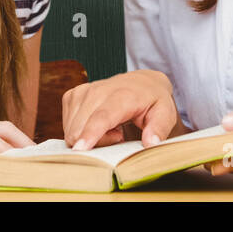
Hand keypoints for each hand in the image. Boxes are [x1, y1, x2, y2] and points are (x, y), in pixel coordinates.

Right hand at [62, 70, 179, 149]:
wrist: (142, 82)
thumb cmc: (153, 101)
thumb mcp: (165, 114)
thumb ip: (159, 129)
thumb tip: (150, 143)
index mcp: (122, 95)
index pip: (102, 116)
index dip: (90, 133)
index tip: (81, 149)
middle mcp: (98, 90)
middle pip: (82, 128)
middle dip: (96, 143)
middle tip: (118, 135)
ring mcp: (83, 91)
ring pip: (72, 129)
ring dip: (88, 137)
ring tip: (111, 128)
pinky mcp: (72, 95)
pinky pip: (67, 125)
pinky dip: (80, 130)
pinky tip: (97, 124)